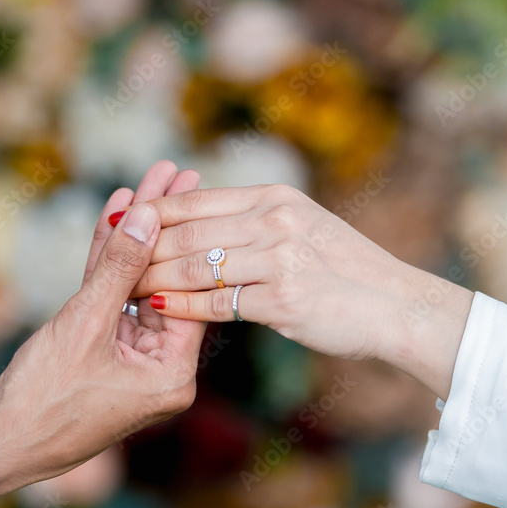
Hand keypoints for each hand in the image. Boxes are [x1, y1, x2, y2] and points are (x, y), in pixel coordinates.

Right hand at [0, 163, 205, 497]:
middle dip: (161, 225)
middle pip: (164, 281)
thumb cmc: (45, 397)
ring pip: (134, 284)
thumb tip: (149, 216)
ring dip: (133, 236)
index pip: (187, 291)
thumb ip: (119, 269)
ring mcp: (131, 360)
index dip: (183, 235)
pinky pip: (110, 300)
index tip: (190, 189)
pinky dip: (106, 264)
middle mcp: (160, 368)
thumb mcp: (85, 325)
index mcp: (172, 373)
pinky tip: (113, 215)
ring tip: (148, 179)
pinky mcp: (102, 352)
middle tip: (175, 172)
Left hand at [130, 184, 472, 398]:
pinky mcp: (283, 299)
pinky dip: (181, 306)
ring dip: (152, 279)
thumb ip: (256, 221)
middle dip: (141, 249)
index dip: (152, 214)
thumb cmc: (347, 270)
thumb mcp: (304, 227)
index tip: (120, 226)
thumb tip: (203, 224)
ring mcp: (279, 258)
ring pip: (194, 266)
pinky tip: (156, 310)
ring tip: (122, 291)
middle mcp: (274, 219)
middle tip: (110, 264)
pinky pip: (216, 303)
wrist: (397, 304)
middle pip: (187, 232)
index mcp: (274, 198)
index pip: (196, 202)